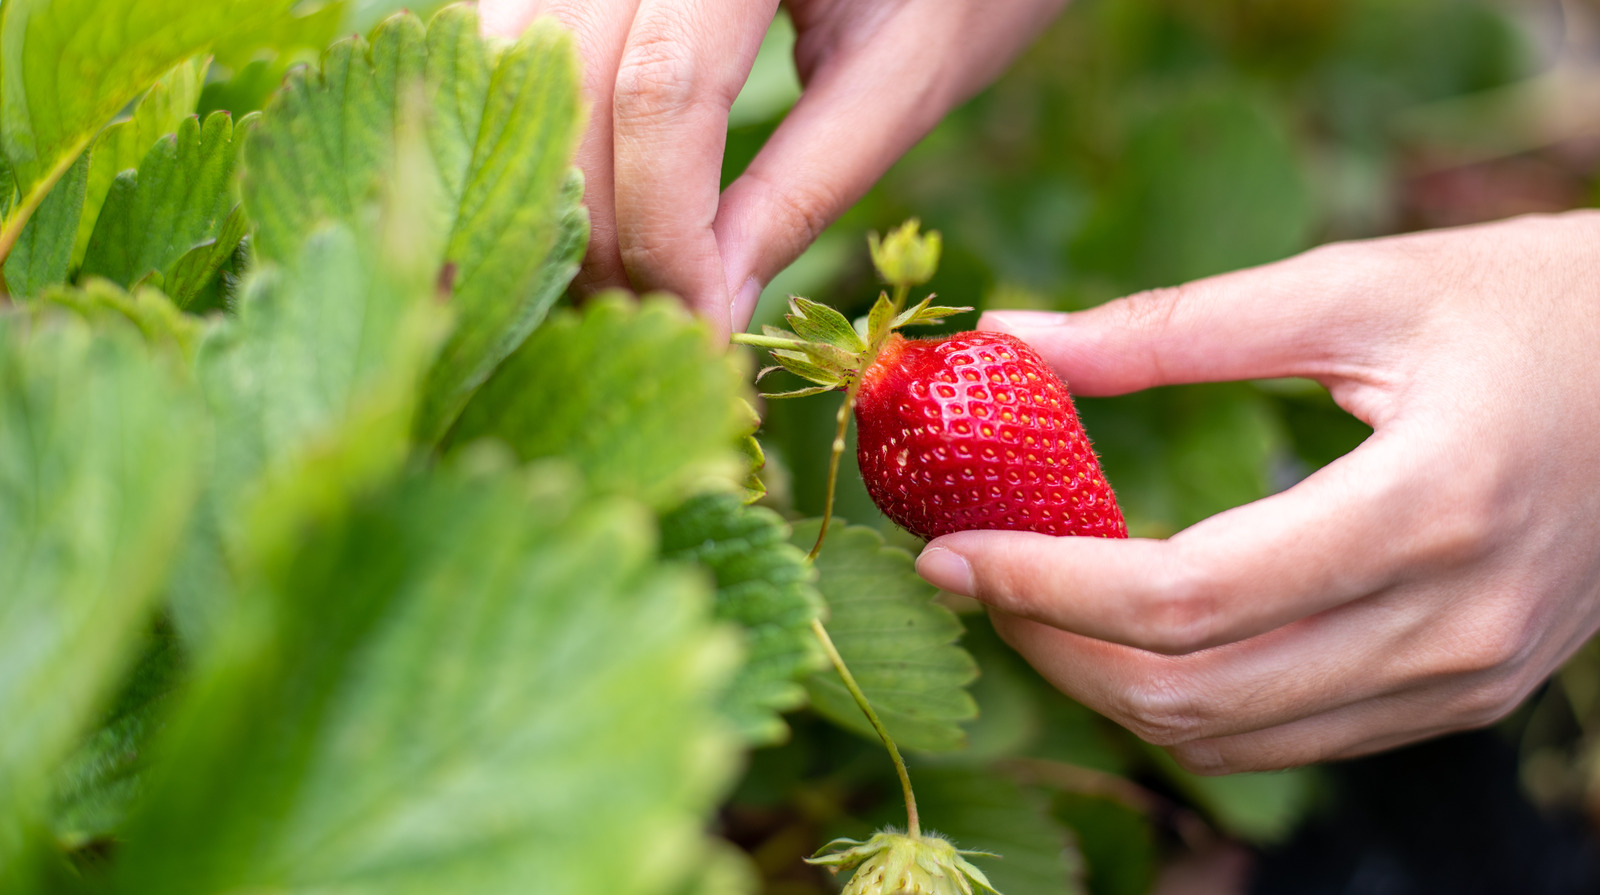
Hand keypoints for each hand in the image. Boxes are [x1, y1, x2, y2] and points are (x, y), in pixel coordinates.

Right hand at [480, 0, 1063, 339]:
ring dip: (554, 190)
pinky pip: (515, 42)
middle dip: (602, 232)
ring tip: (625, 279)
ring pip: (516, 66)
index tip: (705, 330)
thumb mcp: (911, 70)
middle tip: (661, 328)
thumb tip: (708, 304)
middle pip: (569, 88)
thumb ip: (806, 184)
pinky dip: (541, 134)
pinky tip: (589, 207)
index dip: (667, 232)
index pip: (662, 93)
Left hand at [915, 212, 1599, 773]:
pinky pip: (1291, 738)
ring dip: (1106, 685)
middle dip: (1051, 646)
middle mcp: (1454, 623)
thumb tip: (1014, 341)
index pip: (1187, 598)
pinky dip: (1188, 701)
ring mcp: (1465, 678)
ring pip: (1234, 741)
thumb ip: (1173, 327)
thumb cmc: (1523, 305)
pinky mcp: (1464, 695)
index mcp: (1427, 508)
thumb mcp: (1352, 285)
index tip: (948, 551)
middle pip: (1195, 694)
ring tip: (1031, 603)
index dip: (1044, 584)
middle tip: (969, 575)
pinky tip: (1131, 633)